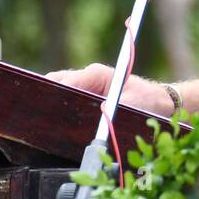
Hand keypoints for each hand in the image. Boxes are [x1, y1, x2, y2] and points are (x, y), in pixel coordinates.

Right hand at [45, 63, 174, 116]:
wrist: (159, 103)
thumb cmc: (148, 100)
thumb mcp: (133, 105)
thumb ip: (113, 109)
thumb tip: (97, 114)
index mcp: (96, 73)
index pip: (66, 82)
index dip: (53, 95)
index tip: (45, 109)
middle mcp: (88, 77)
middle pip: (56, 84)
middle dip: (46, 99)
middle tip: (39, 118)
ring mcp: (85, 86)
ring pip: (58, 91)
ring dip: (52, 105)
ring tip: (44, 123)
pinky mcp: (85, 97)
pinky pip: (66, 100)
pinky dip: (59, 109)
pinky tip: (55, 124)